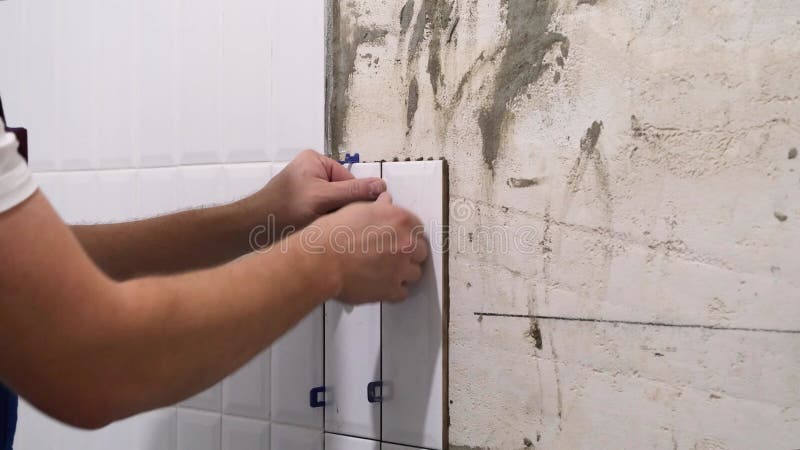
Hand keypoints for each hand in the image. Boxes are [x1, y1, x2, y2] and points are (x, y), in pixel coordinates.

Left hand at [240, 150, 385, 235]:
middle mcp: (312, 172)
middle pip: (344, 193)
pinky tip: (319, 232)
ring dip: (334, 219)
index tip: (353, 217)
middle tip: (336, 224)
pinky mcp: (303, 205)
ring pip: (335, 206)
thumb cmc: (284, 210)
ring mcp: (307, 189)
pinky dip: (325, 223)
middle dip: (342, 210)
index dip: (354, 200)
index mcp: (316, 160)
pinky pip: (324, 213)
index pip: (350, 181)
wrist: (254, 229)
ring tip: (325, 229)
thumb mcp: (323, 198)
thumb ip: (353, 192)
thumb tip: (382, 186)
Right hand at [303, 192, 428, 303]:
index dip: (408, 234)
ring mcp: (401, 269)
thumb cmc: (334, 234)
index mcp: (400, 220)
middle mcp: (406, 244)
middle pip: (420, 252)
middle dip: (408, 254)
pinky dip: (394, 291)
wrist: (321, 260)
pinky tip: (382, 284)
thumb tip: (386, 201)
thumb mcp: (356, 209)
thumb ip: (378, 206)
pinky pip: (403, 293)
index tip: (400, 238)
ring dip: (403, 273)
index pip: (418, 228)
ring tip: (386, 271)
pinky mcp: (391, 290)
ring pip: (414, 274)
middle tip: (392, 255)